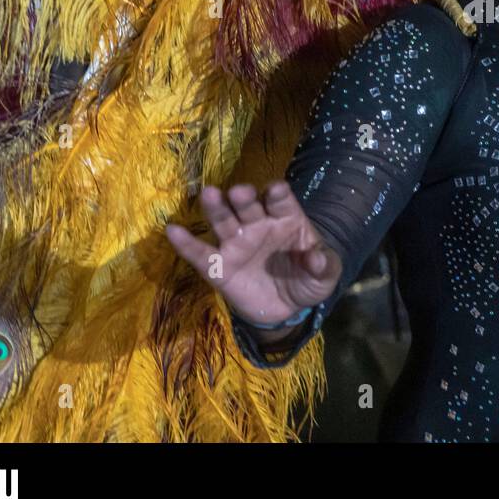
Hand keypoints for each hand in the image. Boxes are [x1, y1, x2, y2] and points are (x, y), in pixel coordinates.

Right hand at [166, 181, 341, 329]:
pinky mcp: (220, 267)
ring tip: (209, 194)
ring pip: (224, 222)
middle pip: (249, 205)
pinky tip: (173, 230)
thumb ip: (324, 265)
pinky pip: (201, 254)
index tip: (276, 190)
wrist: (288, 307)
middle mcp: (258, 224)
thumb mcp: (326, 275)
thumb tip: (316, 258)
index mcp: (286, 218)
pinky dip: (186, 243)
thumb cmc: (307, 279)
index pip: (281, 201)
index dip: (278, 194)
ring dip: (217, 208)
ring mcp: (237, 243)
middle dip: (244, 197)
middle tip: (239, 191)